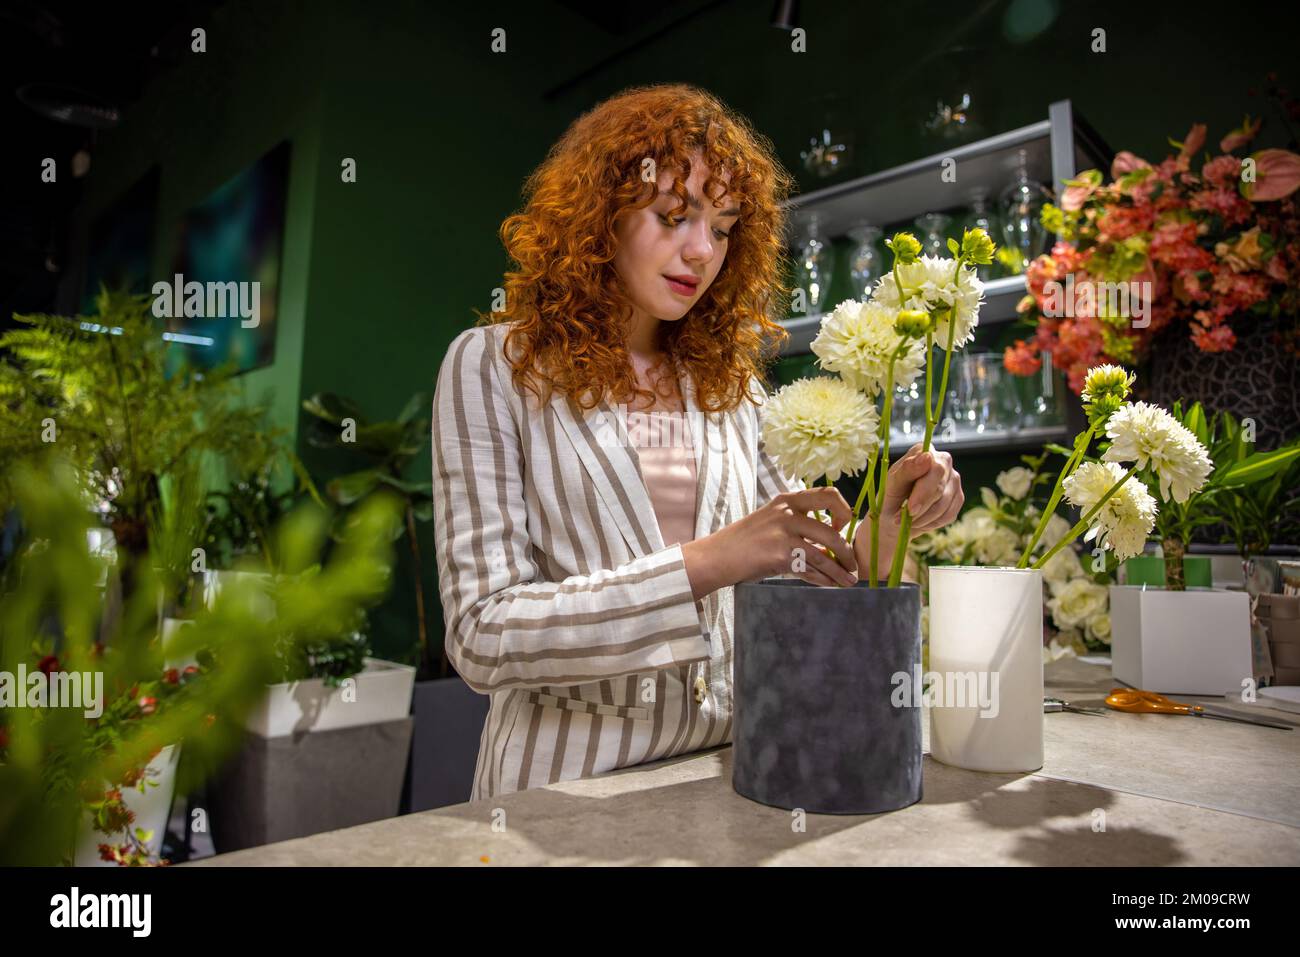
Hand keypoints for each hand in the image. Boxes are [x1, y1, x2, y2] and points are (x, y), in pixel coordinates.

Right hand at [681, 487, 858, 597]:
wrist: (717, 556)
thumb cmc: (744, 541)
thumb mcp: (771, 520)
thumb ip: (797, 522)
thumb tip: (831, 535)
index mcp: (787, 500)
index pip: (827, 494)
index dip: (843, 510)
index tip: (843, 526)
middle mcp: (787, 513)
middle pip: (832, 531)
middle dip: (846, 552)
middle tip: (852, 564)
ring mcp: (783, 535)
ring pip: (824, 555)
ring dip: (840, 571)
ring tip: (849, 581)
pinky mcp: (780, 556)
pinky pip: (811, 570)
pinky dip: (824, 579)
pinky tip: (830, 584)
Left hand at [880, 444, 963, 533]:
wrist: (894, 516)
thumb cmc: (891, 495)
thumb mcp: (892, 484)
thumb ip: (907, 469)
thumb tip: (927, 457)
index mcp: (925, 451)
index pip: (934, 468)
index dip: (923, 492)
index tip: (911, 508)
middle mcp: (943, 462)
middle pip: (940, 488)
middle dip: (921, 507)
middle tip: (905, 518)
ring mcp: (953, 480)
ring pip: (944, 504)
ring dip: (923, 517)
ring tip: (907, 520)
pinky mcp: (957, 498)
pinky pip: (949, 514)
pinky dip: (931, 522)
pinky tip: (919, 521)